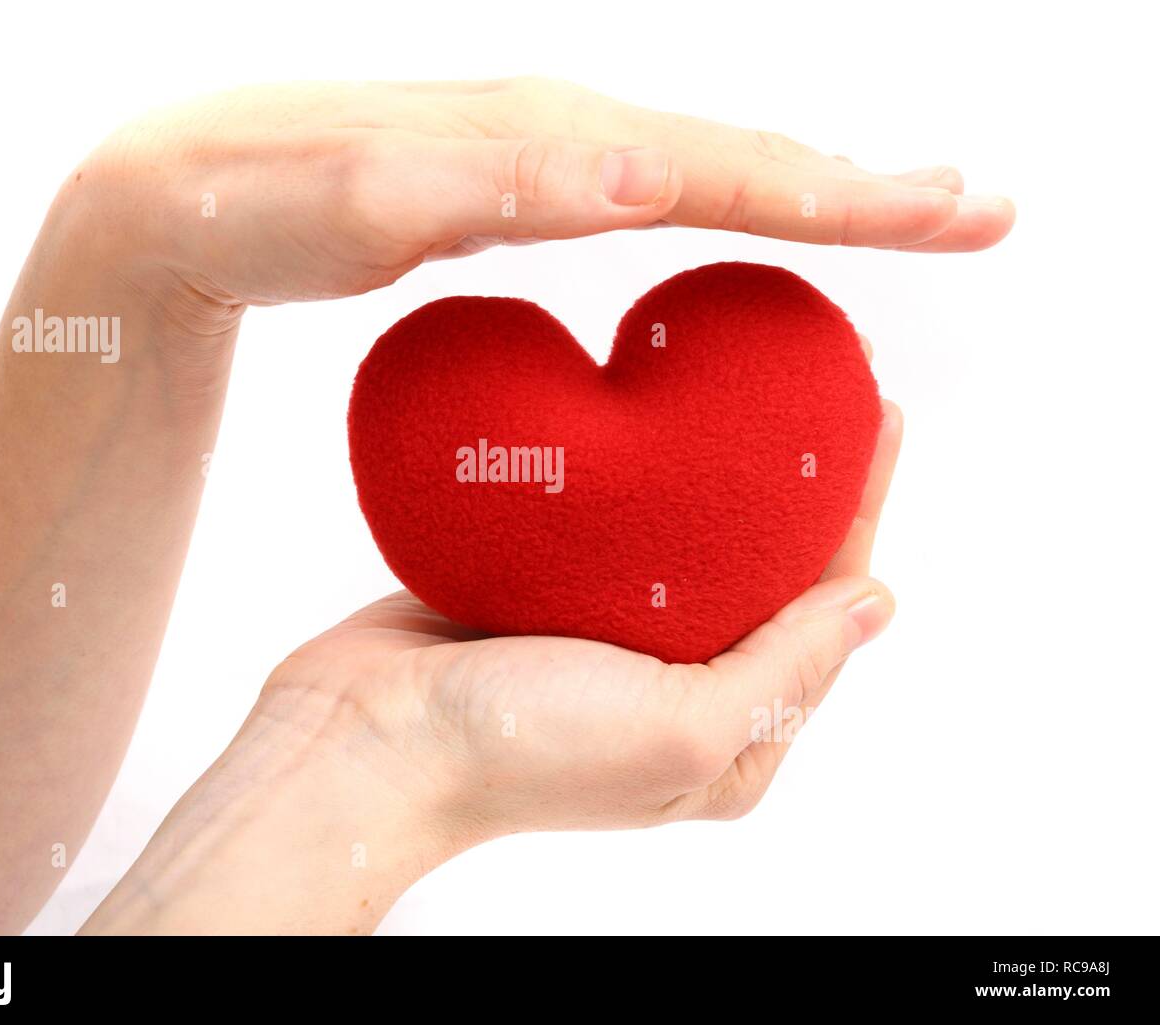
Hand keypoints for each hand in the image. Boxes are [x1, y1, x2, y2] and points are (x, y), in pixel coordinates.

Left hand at [76, 78, 1013, 339]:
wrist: (191, 186)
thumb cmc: (271, 205)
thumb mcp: (372, 200)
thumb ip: (501, 185)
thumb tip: (643, 181)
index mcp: (550, 141)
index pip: (723, 170)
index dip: (840, 201)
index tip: (947, 217)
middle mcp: (564, 131)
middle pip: (742, 158)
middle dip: (866, 191)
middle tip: (983, 211)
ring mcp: (547, 151)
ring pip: (708, 168)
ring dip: (816, 190)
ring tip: (907, 210)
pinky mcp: (522, 179)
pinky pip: (654, 188)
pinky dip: (729, 203)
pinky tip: (754, 220)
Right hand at [84, 380, 901, 934]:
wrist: (361, 740)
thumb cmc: (521, 756)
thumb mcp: (682, 734)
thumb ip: (785, 670)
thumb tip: (878, 604)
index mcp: (731, 727)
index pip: (822, 603)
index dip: (857, 506)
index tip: (881, 413)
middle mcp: (681, 680)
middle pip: (766, 559)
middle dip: (804, 472)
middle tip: (832, 374)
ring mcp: (611, 630)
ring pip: (692, 533)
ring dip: (727, 459)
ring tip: (756, 375)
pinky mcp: (549, 589)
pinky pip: (616, 525)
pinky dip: (644, 470)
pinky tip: (658, 407)